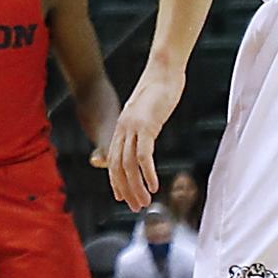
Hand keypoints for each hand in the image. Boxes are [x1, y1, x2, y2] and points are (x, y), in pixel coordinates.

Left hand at [102, 60, 181, 209]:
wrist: (163, 71)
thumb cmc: (157, 91)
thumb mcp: (145, 113)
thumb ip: (139, 129)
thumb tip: (141, 141)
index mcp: (121, 128)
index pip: (113, 161)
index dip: (116, 181)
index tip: (121, 197)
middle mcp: (122, 129)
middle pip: (118, 166)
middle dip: (126, 190)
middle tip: (135, 207)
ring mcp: (133, 128)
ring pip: (129, 164)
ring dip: (137, 186)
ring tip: (145, 202)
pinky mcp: (146, 125)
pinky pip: (143, 154)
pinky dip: (147, 173)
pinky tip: (154, 185)